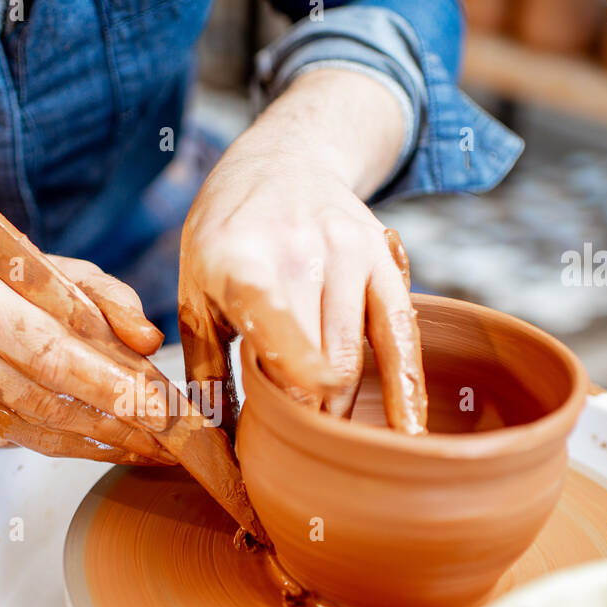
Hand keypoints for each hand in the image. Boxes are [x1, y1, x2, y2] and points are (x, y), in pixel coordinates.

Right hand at [0, 256, 177, 462]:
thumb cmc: (30, 289)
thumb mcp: (73, 276)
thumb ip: (113, 302)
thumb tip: (148, 342)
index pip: (55, 347)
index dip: (113, 379)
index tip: (164, 403)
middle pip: (49, 394)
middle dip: (118, 416)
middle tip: (170, 433)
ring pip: (45, 426)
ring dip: (108, 439)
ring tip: (157, 445)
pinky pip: (35, 442)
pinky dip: (85, 447)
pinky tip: (122, 446)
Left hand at [178, 68, 425, 434]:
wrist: (284, 158)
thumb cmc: (226, 238)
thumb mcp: (195, 293)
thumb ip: (204, 370)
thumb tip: (212, 446)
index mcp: (242, 261)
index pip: (275, 321)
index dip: (293, 375)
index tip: (301, 420)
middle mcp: (301, 253)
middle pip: (319, 359)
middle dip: (309, 414)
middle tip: (291, 448)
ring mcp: (351, 254)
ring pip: (355, 356)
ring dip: (341, 407)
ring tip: (323, 438)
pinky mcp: (386, 262)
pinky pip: (404, 336)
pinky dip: (407, 389)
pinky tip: (410, 433)